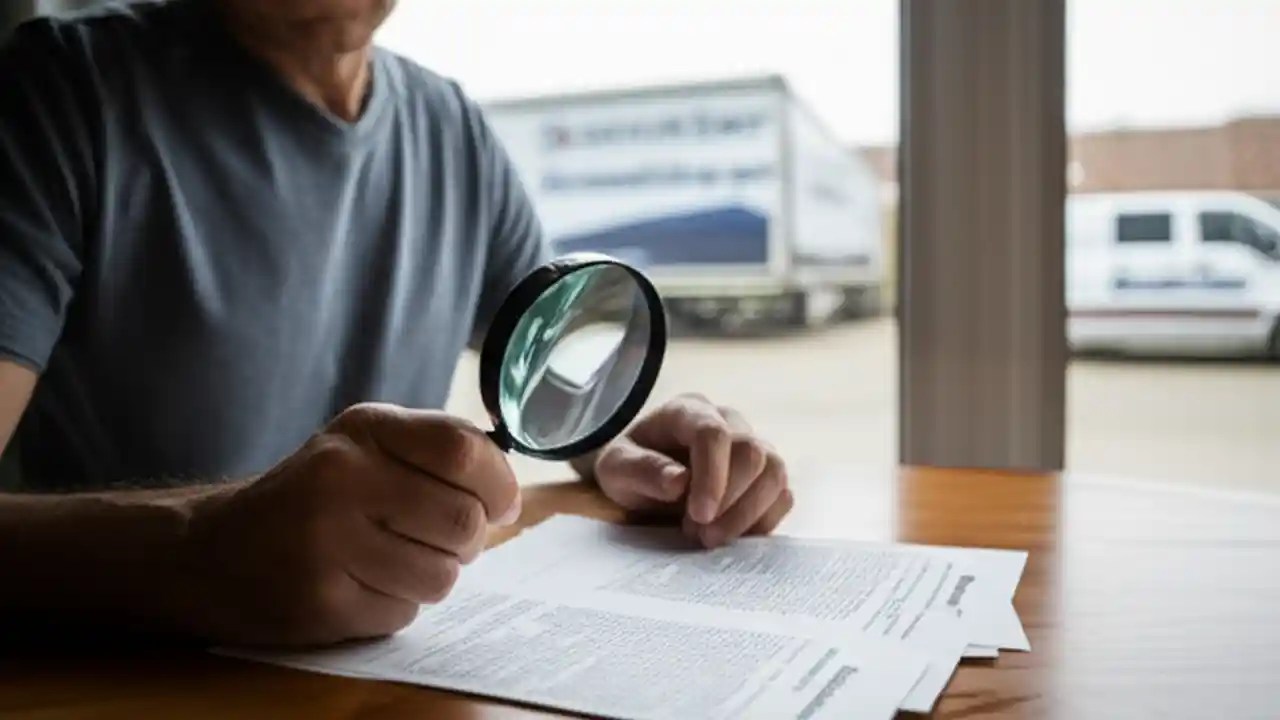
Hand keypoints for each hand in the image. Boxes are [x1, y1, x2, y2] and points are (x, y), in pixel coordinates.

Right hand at [176, 403, 518, 646]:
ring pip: (441, 576)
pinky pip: (403, 613)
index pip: (463, 450)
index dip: (498, 484)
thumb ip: (438, 452)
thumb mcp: (366, 446)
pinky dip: (395, 606)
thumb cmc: (314, 495)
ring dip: (431, 576)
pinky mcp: (320, 602)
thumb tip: (509, 495)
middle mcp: (342, 478)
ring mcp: (327, 542)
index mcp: (364, 430)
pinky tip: (360, 585)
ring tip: (393, 561)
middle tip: (439, 539)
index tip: (500, 504)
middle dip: (467, 540)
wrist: (211, 552)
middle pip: (462, 520)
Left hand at [590, 393, 791, 547]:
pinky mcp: (765, 476)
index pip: (713, 432)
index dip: (712, 475)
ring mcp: (752, 446)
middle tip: (698, 533)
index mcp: (687, 411)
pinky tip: (731, 536)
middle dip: (728, 500)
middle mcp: (727, 421)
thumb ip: (641, 471)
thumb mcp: (616, 469)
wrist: (642, 481)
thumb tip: (679, 481)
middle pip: (751, 452)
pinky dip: (762, 521)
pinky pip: (782, 495)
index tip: (699, 515)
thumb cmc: (629, 470)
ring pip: (774, 472)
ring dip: (748, 513)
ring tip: (712, 538)